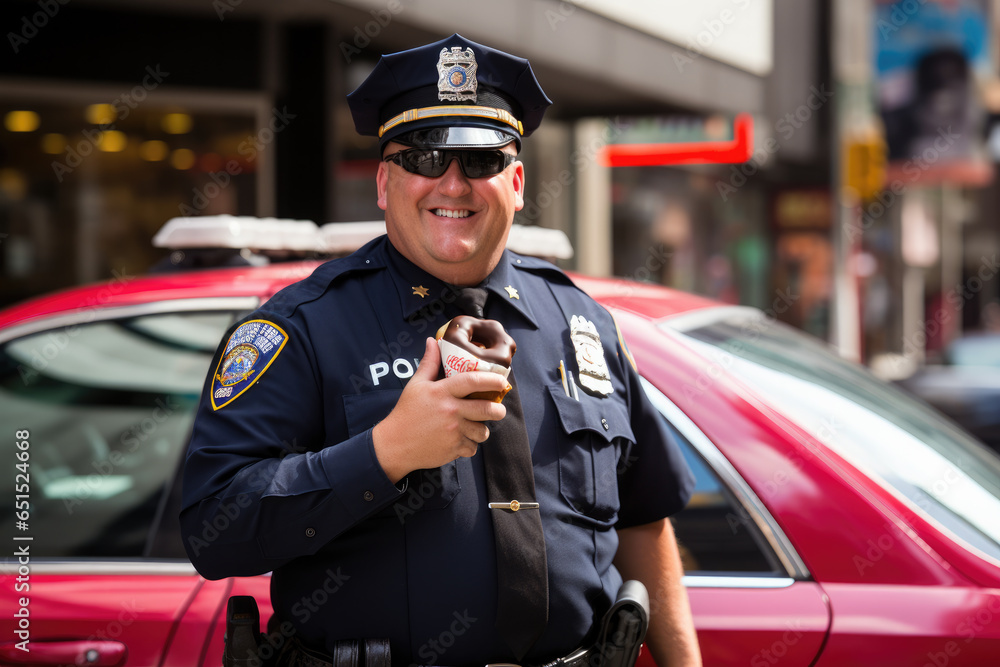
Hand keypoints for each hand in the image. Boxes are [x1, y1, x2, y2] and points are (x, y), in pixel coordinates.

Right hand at [372, 337, 508, 482]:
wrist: (394, 445)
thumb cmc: (406, 413)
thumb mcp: (415, 385)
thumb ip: (429, 363)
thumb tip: (432, 341)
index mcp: (442, 392)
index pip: (473, 381)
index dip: (493, 380)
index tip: (502, 381)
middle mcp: (451, 411)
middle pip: (488, 409)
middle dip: (498, 410)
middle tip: (498, 410)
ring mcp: (453, 432)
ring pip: (482, 431)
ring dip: (482, 430)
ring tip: (475, 427)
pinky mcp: (453, 449)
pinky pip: (472, 448)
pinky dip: (469, 445)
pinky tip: (461, 440)